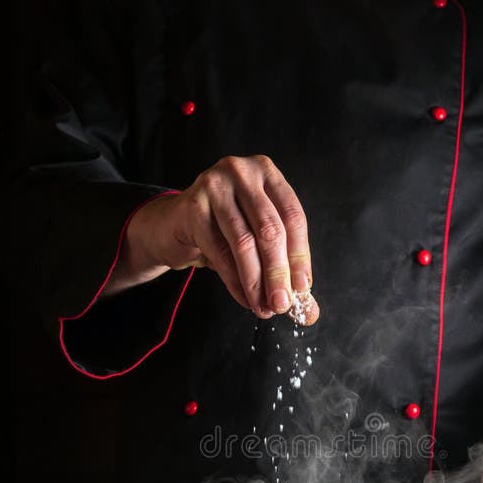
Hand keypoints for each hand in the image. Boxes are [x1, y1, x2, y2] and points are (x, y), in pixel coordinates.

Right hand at [110, 155, 318, 322]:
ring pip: (244, 243)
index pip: (293, 217)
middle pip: (270, 230)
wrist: (173, 225)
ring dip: (256, 283)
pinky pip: (220, 252)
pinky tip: (244, 299)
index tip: (302, 289)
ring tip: (263, 308)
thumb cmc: (223, 230)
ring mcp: (215, 186)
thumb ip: (285, 266)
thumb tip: (309, 310)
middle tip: (282, 305)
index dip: (300, 256)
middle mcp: (242, 172)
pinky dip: (235, 282)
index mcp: (266, 173)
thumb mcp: (257, 238)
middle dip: (278, 274)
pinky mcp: (192, 207)